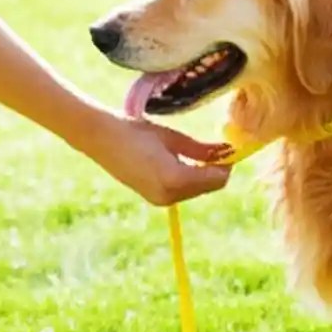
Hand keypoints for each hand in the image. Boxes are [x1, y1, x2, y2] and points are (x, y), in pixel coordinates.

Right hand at [81, 113, 232, 205]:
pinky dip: (189, 179)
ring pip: (196, 191)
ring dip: (203, 176)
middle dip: (216, 171)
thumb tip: (227, 152)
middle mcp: (169, 196)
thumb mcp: (173, 138)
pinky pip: (182, 191)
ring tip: (201, 153)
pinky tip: (185, 162)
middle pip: (208, 188)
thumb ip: (202, 150)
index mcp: (175, 179)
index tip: (230, 150)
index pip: (216, 180)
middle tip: (218, 150)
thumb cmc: (137, 131)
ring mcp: (160, 200)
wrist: (101, 138)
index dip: (226, 166)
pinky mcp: (154, 199)